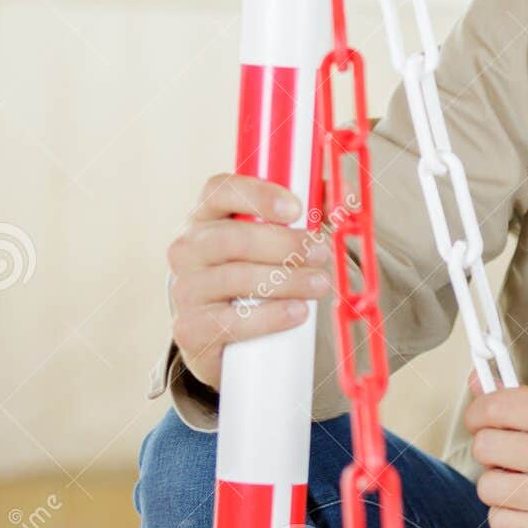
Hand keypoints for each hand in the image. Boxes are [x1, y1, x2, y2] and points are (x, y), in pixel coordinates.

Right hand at [166, 173, 332, 390]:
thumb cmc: (252, 275)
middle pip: (232, 238)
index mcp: (206, 217)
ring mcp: (185, 289)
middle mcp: (187, 249)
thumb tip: (342, 194)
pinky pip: (231, 321)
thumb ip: (304, 214)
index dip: (259, 195)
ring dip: (287, 280)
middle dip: (284, 244)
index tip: (296, 209)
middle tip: (321, 253)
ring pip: (235, 278)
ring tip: (320, 284)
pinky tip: (298, 312)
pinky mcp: (191, 328)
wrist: (220, 337)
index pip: (220, 190)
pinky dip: (271, 316)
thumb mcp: (271, 241)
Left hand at [464, 379, 527, 527]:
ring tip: (525, 484)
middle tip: (508, 454)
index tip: (481, 418)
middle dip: (491, 450)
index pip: (497, 407)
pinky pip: (499, 523)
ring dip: (500, 486)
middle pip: (485, 447)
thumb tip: (480, 384)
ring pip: (488, 487)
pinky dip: (508, 518)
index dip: (479, 412)